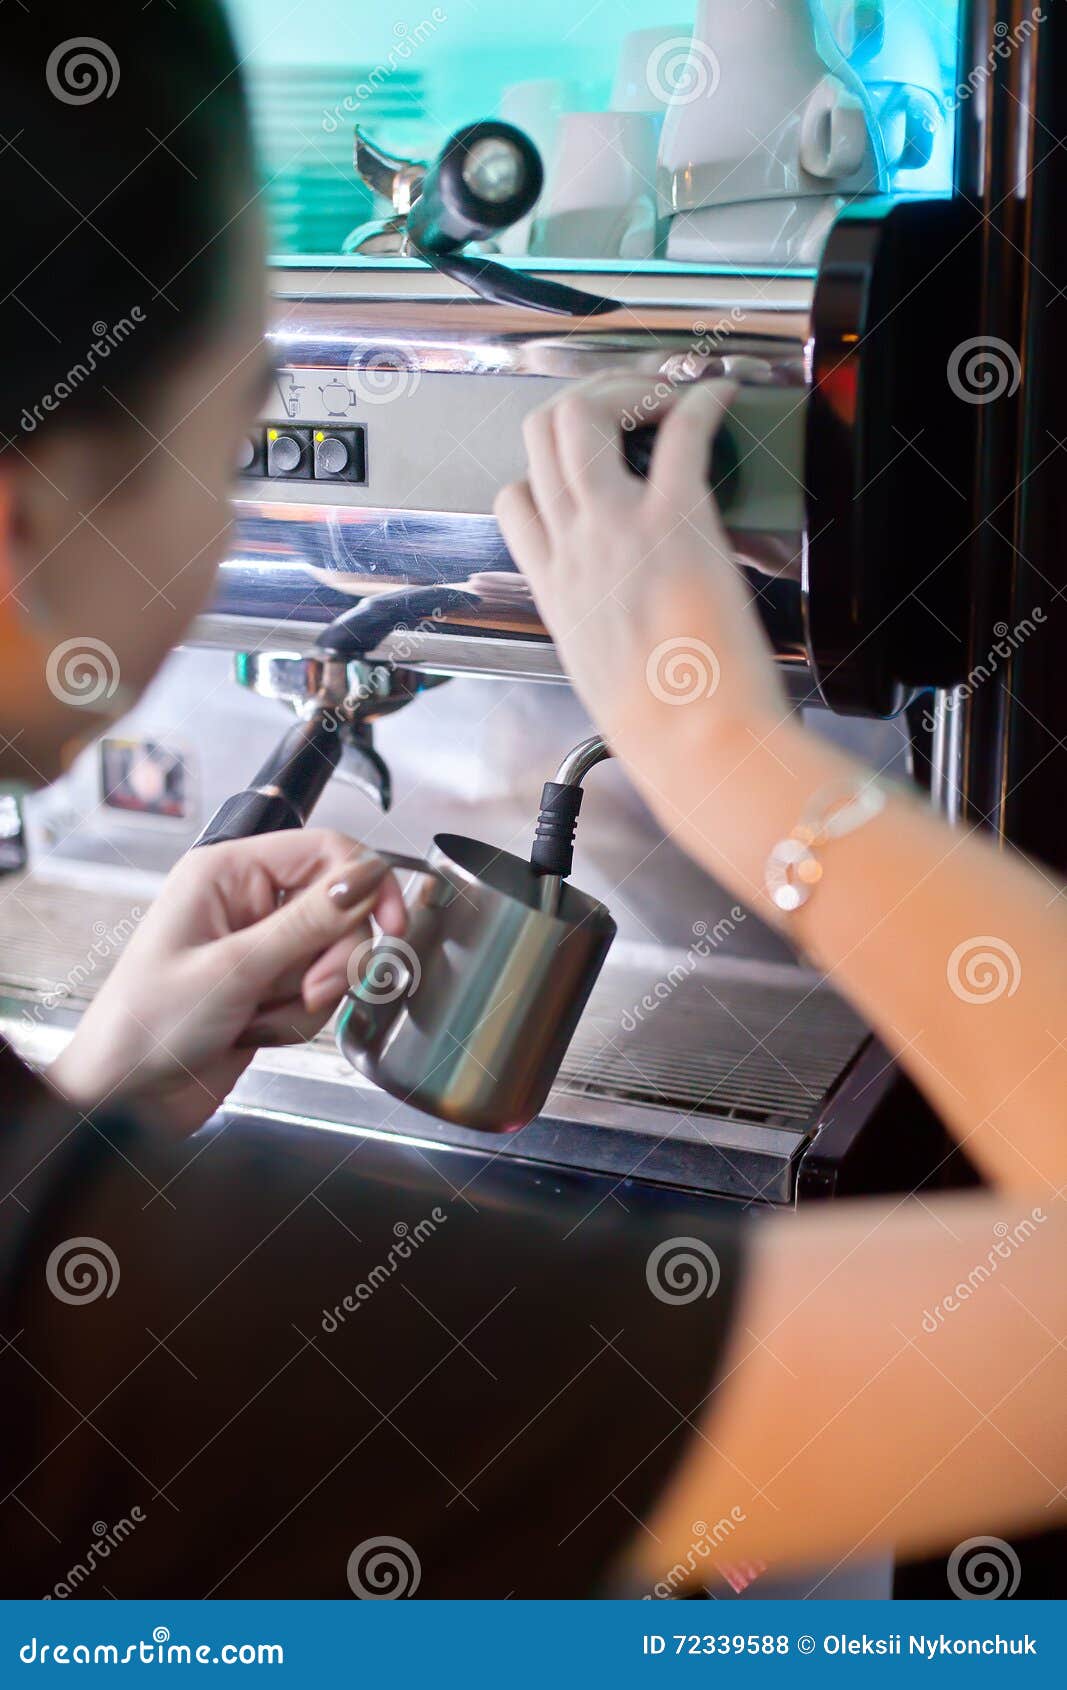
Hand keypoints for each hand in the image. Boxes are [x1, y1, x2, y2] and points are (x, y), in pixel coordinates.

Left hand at [49, 830, 406, 1132]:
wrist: (125, 1100)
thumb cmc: (148, 1027)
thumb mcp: (234, 969)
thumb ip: (308, 923)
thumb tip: (366, 878)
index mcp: (226, 872)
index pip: (325, 850)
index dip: (367, 882)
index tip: (392, 923)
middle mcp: (246, 901)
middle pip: (339, 908)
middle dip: (332, 959)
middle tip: (308, 992)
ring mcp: (258, 946)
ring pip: (333, 957)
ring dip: (308, 998)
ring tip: (258, 1018)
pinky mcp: (268, 987)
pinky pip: (318, 994)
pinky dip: (297, 1020)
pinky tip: (255, 1032)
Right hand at [495, 376, 787, 785]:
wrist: (693, 742)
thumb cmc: (661, 727)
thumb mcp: (602, 675)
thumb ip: (601, 632)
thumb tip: (628, 630)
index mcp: (553, 588)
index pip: (515, 500)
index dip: (542, 469)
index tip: (579, 467)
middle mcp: (574, 547)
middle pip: (540, 434)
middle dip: (580, 400)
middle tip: (626, 405)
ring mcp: (617, 527)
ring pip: (585, 412)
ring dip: (627, 386)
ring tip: (662, 394)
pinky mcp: (676, 518)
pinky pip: (681, 428)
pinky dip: (702, 398)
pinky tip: (721, 395)